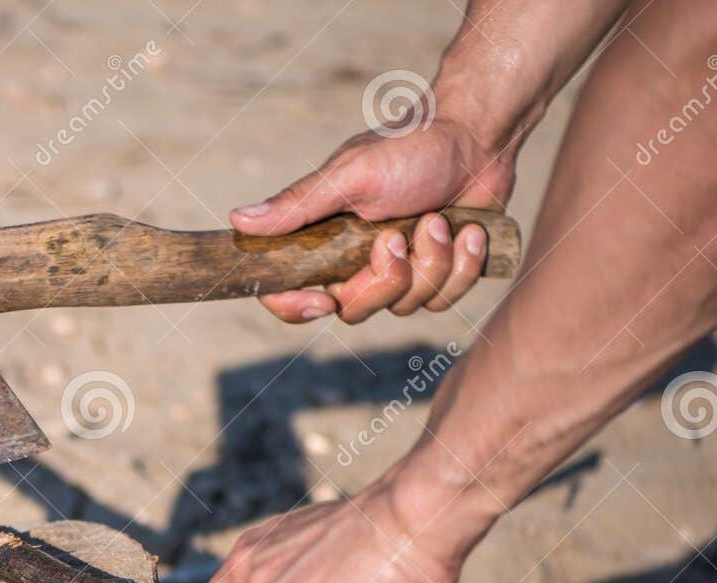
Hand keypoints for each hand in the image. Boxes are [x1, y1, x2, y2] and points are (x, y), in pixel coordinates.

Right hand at [230, 117, 514, 323]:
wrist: (478, 137)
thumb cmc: (409, 148)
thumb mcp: (349, 175)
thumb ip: (297, 205)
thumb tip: (238, 220)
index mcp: (323, 241)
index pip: (287, 292)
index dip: (296, 308)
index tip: (323, 299)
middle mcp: (355, 263)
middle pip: (354, 310)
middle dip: (386, 278)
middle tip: (398, 235)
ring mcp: (399, 273)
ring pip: (405, 306)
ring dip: (431, 262)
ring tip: (438, 219)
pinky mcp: (438, 275)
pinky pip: (445, 300)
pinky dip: (463, 265)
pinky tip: (469, 231)